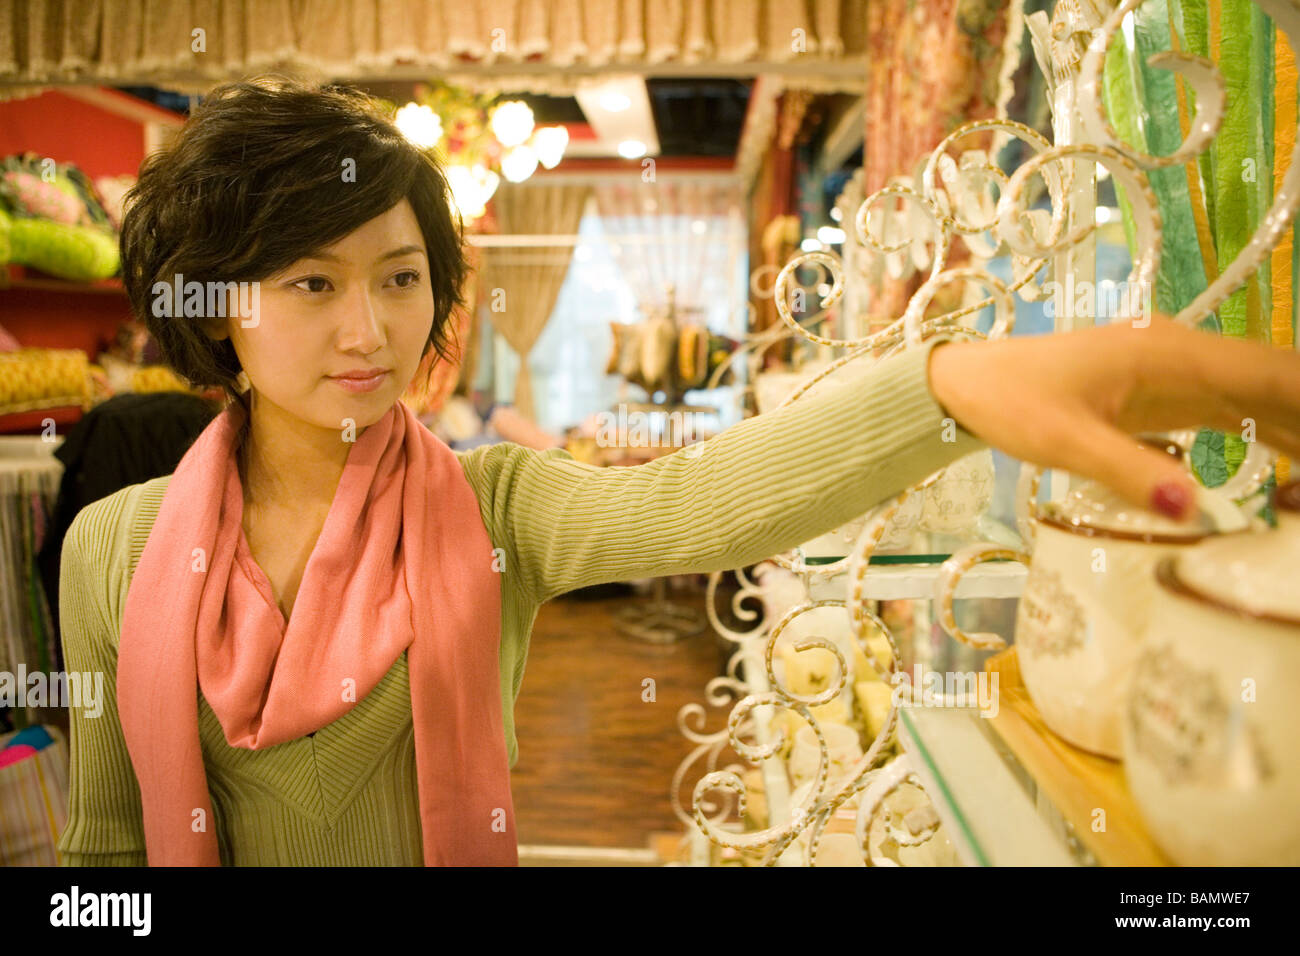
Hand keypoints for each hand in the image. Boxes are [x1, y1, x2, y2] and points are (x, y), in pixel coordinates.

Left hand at [926, 317, 1299, 520]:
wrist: (969, 382)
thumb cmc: (1010, 401)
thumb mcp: (1062, 441)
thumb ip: (1126, 470)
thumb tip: (1189, 511)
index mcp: (1169, 354)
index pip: (1271, 373)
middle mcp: (1184, 354)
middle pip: (1278, 381)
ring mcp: (1178, 373)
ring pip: (1262, 396)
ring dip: (1299, 428)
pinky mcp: (1165, 395)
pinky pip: (1236, 411)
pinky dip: (1272, 435)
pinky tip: (1295, 468)